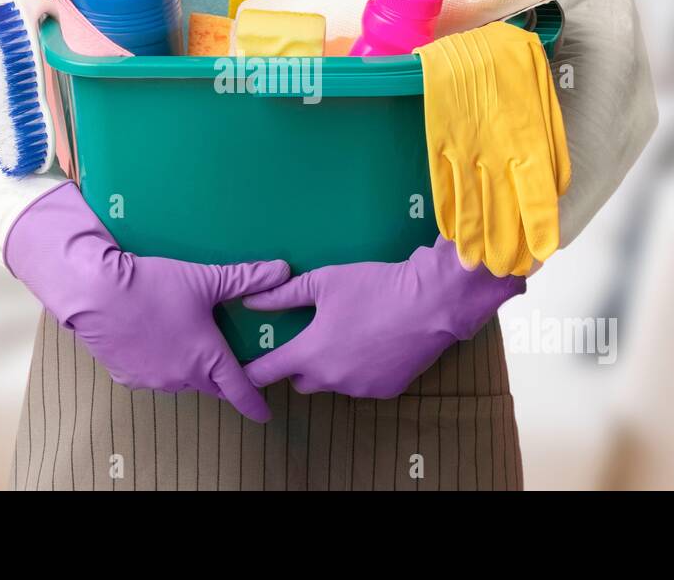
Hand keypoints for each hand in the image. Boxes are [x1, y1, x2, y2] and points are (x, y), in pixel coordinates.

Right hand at [4, 183, 289, 421]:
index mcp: (207, 358)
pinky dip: (160, 364)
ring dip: (189, 369)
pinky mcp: (127, 378)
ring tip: (187, 344)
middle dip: (222, 380)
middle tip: (228, 368)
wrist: (98, 292)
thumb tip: (283, 270)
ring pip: (181, 381)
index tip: (264, 413)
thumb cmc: (156, 286)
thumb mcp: (206, 280)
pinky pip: (153, 376)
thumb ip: (246, 278)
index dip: (254, 403)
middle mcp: (182, 377)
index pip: (239, 390)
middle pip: (210, 385)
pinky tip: (154, 343)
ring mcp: (153, 381)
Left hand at [243, 238, 524, 397]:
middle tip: (311, 336)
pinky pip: (360, 383)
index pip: (265, 372)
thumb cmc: (373, 287)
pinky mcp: (385, 391)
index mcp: (309, 354)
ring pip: (333, 382)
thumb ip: (283, 295)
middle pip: (300, 381)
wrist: (431, 303)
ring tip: (350, 334)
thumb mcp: (324, 283)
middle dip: (299, 364)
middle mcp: (330, 379)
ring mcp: (359, 389)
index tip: (242, 371)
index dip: (250, 371)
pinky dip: (360, 369)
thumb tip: (250, 302)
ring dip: (332, 366)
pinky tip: (375, 344)